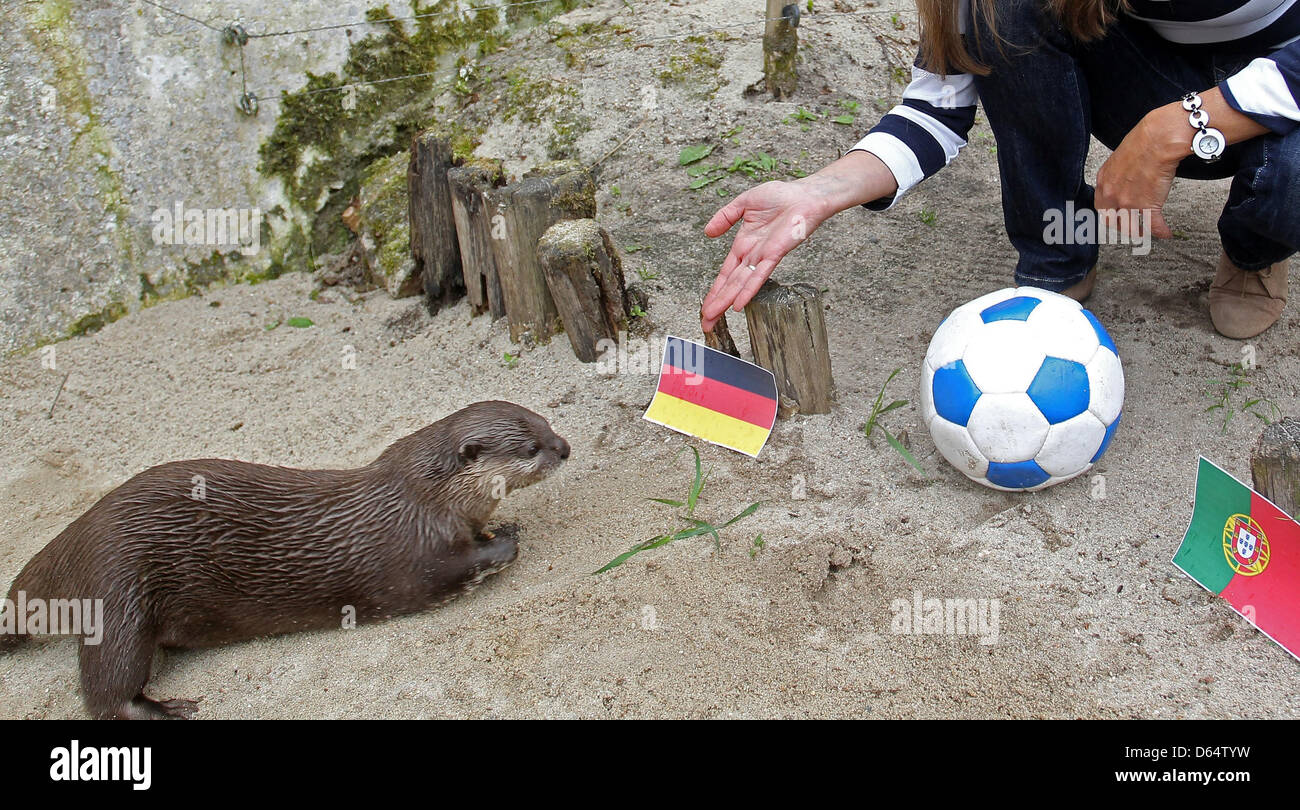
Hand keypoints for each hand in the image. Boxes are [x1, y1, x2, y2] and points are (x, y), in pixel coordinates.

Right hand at [700, 180, 830, 331]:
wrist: (805, 195)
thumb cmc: (781, 196)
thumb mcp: (744, 203)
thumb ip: (725, 216)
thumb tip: (707, 233)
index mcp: (744, 245)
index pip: (726, 274)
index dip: (715, 291)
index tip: (706, 308)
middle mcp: (752, 256)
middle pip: (731, 285)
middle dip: (717, 304)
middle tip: (705, 324)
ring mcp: (763, 257)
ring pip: (740, 284)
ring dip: (726, 301)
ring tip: (713, 318)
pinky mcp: (775, 254)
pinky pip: (759, 275)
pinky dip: (748, 290)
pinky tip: (738, 305)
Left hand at [1094, 105, 1186, 239]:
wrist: (1159, 139)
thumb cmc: (1145, 141)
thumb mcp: (1120, 158)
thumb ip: (1119, 173)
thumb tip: (1126, 178)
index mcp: (1104, 180)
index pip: (1101, 206)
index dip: (1109, 214)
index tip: (1115, 217)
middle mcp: (1111, 194)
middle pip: (1111, 220)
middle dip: (1120, 226)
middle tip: (1129, 228)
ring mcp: (1128, 202)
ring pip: (1130, 226)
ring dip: (1139, 231)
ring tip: (1146, 232)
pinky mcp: (1147, 206)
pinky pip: (1153, 225)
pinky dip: (1161, 231)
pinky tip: (1166, 232)